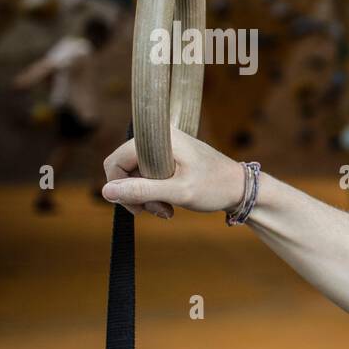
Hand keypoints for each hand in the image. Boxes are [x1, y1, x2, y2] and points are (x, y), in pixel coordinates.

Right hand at [101, 126, 246, 219]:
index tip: (137, 208)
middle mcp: (159, 138)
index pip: (116, 160)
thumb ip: (142, 191)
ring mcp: (164, 148)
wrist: (242, 188)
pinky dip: (155, 194)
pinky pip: (149, 176)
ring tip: (166, 210)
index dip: (119, 187)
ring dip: (146, 197)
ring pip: (136, 176)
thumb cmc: (215, 187)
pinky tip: (169, 205)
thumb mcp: (178, 192)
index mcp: (160, 138)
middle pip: (125, 169)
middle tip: (156, 211)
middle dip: (136, 195)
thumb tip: (106, 191)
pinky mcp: (170, 158)